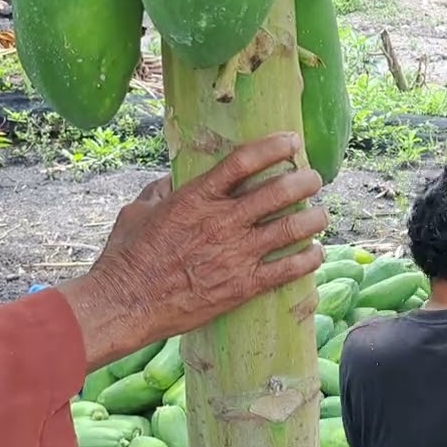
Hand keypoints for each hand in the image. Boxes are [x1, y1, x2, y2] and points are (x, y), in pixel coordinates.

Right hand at [64, 133, 328, 359]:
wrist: (124, 305)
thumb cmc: (125, 257)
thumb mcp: (136, 212)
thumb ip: (160, 192)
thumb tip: (171, 180)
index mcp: (196, 198)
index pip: (243, 161)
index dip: (274, 147)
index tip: (293, 141)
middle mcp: (222, 222)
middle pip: (279, 191)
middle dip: (305, 181)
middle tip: (315, 179)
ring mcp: (236, 254)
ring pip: (292, 228)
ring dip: (315, 218)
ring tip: (322, 215)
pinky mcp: (243, 285)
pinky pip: (289, 269)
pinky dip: (309, 258)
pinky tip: (316, 252)